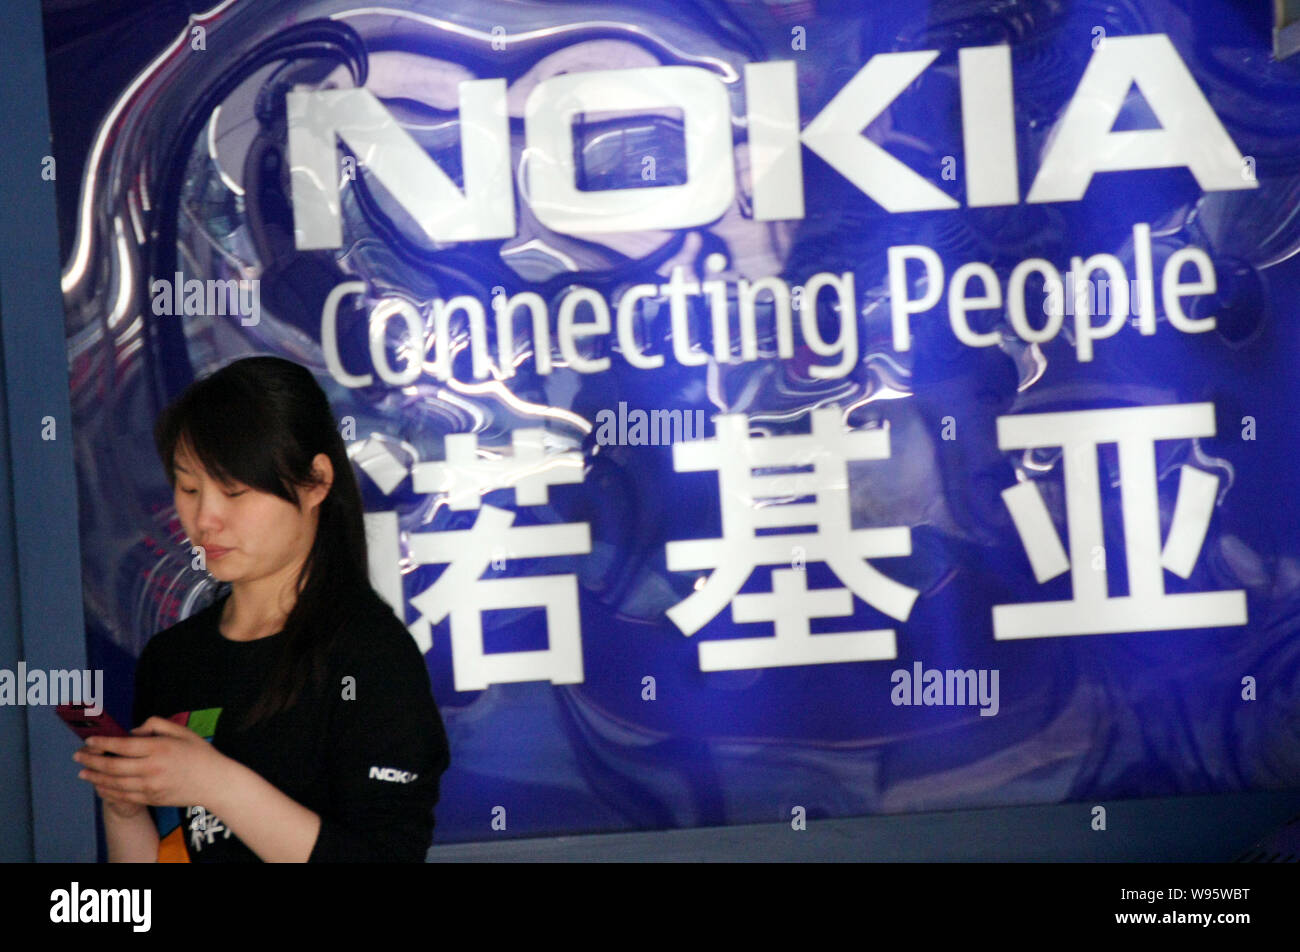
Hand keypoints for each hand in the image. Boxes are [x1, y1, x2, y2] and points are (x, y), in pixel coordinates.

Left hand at [73, 717, 232, 807]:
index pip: (122, 746)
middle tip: (78, 756)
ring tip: (83, 772)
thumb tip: (133, 732)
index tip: (89, 741)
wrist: (214, 782)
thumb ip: (156, 725)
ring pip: (114, 783)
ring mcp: (150, 786)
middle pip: (113, 766)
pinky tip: (99, 786)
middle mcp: (152, 768)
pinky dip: (108, 791)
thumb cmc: (199, 754)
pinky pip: (123, 796)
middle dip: (91, 760)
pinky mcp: (151, 798)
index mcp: (159, 748)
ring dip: (95, 777)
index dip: (102, 743)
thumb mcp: (181, 731)